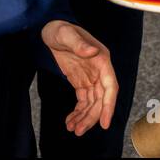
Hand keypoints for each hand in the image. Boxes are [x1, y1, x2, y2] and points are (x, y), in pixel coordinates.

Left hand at [41, 21, 117, 135]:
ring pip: (92, 103)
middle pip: (101, 100)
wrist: (49, 29)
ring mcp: (91, 77)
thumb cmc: (60, 28)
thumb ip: (79, 43)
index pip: (110, 87)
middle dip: (92, 117)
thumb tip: (93, 51)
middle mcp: (100, 71)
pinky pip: (83, 101)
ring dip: (84, 117)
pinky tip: (70, 120)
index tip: (105, 123)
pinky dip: (78, 112)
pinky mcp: (81, 81)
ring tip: (72, 129)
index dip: (109, 106)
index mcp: (101, 60)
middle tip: (79, 130)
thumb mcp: (66, 34)